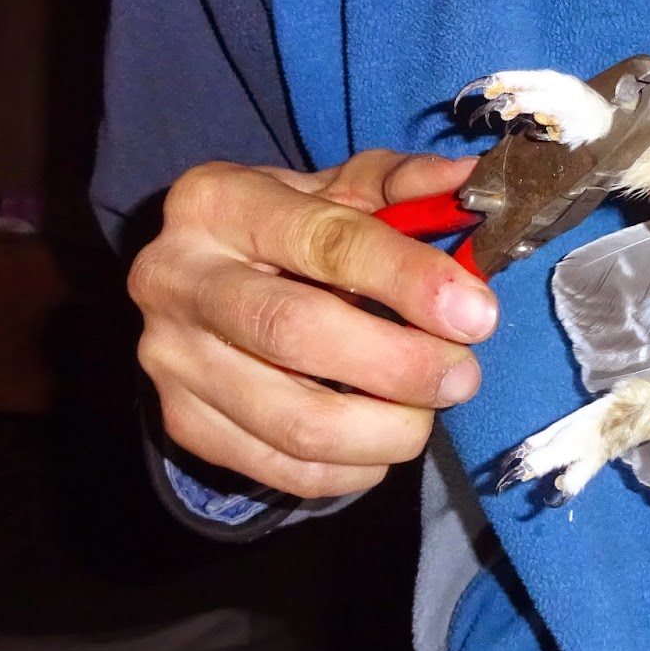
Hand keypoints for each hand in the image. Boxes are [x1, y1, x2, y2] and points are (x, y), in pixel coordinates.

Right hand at [129, 151, 497, 496]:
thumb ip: (405, 185)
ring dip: (385, 429)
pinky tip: (384, 440)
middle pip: (298, 333)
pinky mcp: (183, 423)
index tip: (477, 314)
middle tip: (462, 376)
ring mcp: (172, 359)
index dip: (408, 280)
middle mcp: (178, 278)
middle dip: (400, 364)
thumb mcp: (336, 188)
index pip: (324, 241)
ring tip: (429, 411)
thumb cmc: (286, 228)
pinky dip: (352, 468)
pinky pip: (284, 469)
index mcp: (218, 202)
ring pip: (294, 421)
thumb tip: (473, 181)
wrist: (197, 277)